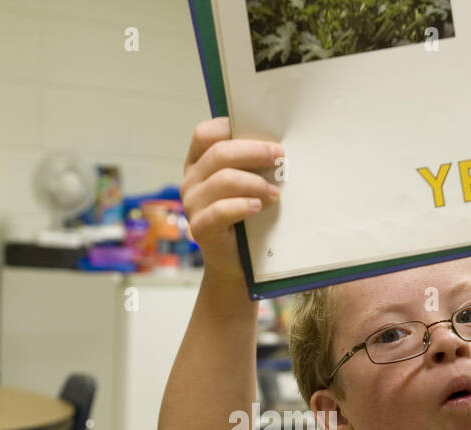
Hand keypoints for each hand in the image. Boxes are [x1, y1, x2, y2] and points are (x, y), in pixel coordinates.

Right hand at [181, 117, 281, 277]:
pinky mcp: (200, 227)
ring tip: (274, 193)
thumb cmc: (245, 217)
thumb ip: (249, 164)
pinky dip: (243, 205)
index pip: (205, 134)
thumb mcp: (245, 184)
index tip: (263, 135)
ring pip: (223, 180)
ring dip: (255, 183)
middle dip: (254, 152)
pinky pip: (221, 210)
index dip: (231, 128)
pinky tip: (258, 206)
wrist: (236, 260)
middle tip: (279, 157)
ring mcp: (192, 204)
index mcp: (198, 163)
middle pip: (219, 153)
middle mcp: (190, 181)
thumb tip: (275, 146)